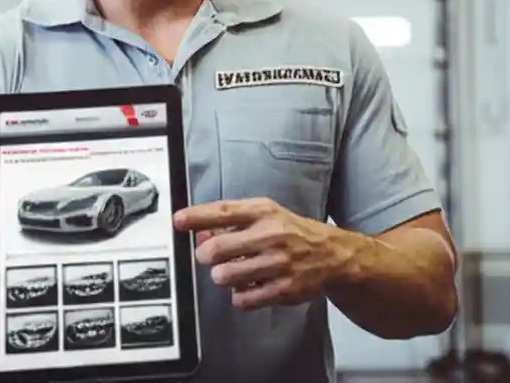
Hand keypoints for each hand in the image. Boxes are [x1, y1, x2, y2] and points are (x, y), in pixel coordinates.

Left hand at [174, 197, 353, 309]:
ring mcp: (278, 264)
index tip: (178, 221)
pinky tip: (248, 286)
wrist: (331, 254)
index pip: (223, 211)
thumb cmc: (292, 231)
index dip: (197, 216)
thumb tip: (200, 232)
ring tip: (231, 272)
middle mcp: (271, 235)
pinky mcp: (283, 288)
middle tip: (208, 257)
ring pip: (226, 276)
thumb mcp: (265, 215)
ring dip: (222, 276)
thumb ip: (232, 222)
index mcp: (264, 212)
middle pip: (217, 249)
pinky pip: (243, 299)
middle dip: (205, 255)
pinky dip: (239, 295)